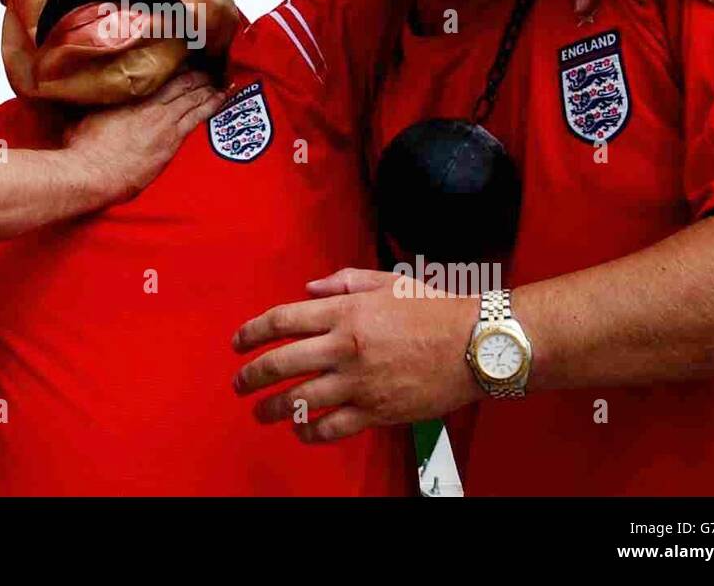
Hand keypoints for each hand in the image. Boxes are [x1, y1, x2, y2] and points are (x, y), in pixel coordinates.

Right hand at [64, 70, 223, 203]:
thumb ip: (102, 101)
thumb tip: (97, 90)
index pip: (161, 74)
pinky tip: (222, 96)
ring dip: (208, 86)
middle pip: (181, 82)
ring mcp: (164, 121)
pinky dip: (212, 104)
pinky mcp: (172, 141)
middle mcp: (150, 104)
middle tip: (209, 66)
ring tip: (219, 79)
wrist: (93, 172)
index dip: (178, 65)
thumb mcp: (89, 114)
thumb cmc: (85, 147)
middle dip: (197, 73)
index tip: (187, 59)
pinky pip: (198, 116)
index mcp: (131, 94)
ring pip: (193, 96)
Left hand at [231, 267, 480, 442]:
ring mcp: (359, 382)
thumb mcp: (386, 282)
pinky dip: (310, 432)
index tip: (238, 343)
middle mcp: (344, 347)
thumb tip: (309, 289)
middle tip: (239, 384)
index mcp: (345, 312)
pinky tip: (300, 431)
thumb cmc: (434, 310)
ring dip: (273, 408)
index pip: (282, 320)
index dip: (252, 332)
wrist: (475, 344)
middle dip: (251, 376)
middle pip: (281, 362)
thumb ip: (343, 282)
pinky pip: (332, 427)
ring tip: (260, 412)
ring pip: (300, 399)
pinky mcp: (377, 410)